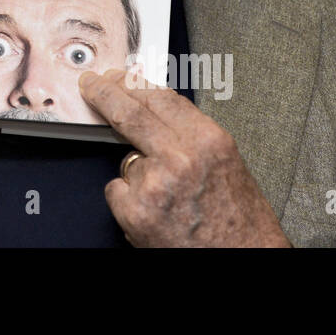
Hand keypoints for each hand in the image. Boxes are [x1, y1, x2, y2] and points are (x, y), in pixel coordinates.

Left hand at [79, 68, 290, 246]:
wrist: (244, 258)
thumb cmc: (240, 219)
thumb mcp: (225, 161)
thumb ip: (189, 133)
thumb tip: (153, 109)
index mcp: (208, 141)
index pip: (159, 97)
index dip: (132, 82)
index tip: (117, 76)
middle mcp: (181, 158)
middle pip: (129, 111)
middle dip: (104, 92)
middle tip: (91, 84)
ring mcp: (155, 185)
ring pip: (127, 159)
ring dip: (138, 171)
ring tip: (167, 194)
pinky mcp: (136, 211)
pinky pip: (118, 190)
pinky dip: (129, 198)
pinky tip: (154, 211)